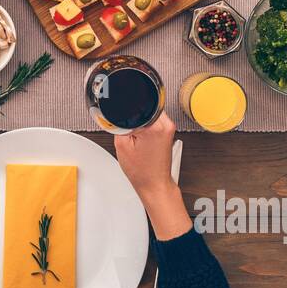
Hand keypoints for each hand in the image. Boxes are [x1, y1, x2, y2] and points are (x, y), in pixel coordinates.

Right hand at [114, 113, 192, 240]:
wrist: (154, 184)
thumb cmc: (142, 171)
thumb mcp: (121, 144)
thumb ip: (118, 123)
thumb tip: (117, 111)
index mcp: (154, 126)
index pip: (135, 103)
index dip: (124, 109)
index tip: (121, 119)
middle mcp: (165, 123)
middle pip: (143, 104)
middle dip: (132, 114)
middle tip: (129, 131)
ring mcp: (169, 126)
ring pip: (148, 110)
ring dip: (139, 118)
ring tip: (136, 136)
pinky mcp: (169, 130)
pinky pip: (153, 118)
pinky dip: (145, 124)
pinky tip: (141, 137)